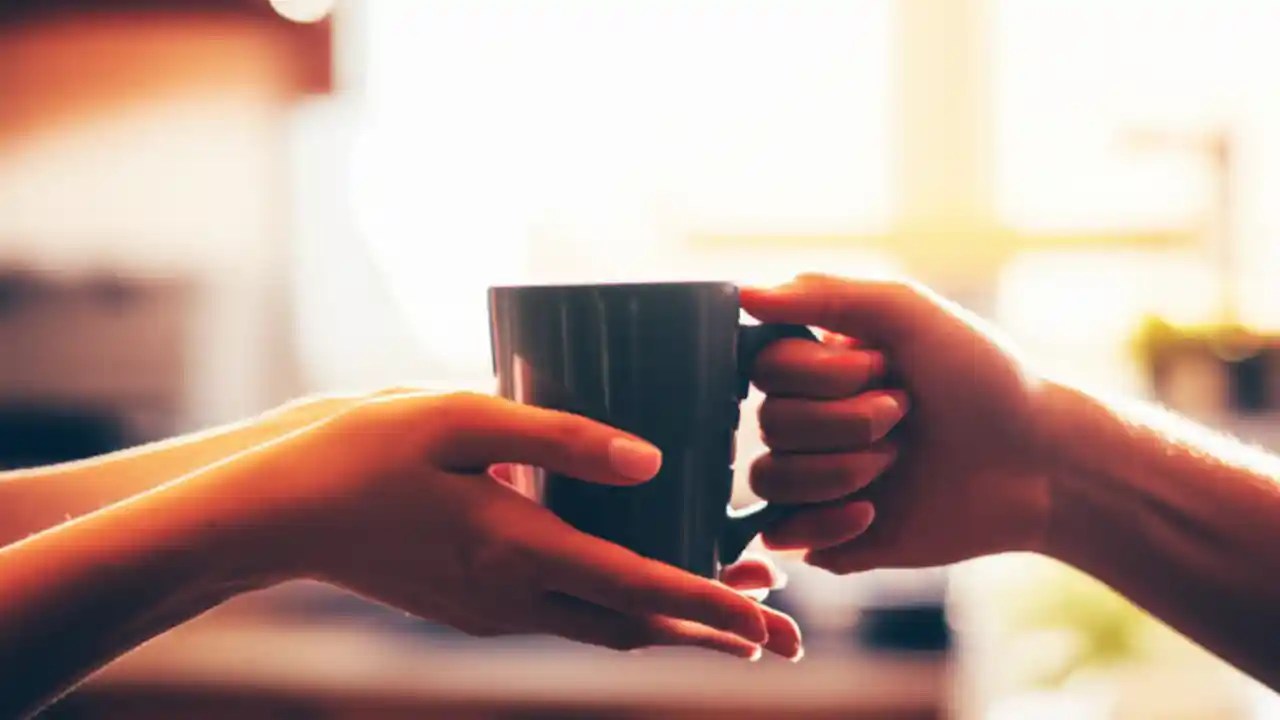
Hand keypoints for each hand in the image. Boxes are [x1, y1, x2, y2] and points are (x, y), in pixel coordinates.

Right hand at [236, 391, 801, 659]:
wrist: (280, 515)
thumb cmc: (363, 452)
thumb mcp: (459, 419)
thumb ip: (557, 436)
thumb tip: (650, 459)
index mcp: (515, 548)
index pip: (638, 589)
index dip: (713, 606)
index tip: (773, 620)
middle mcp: (511, 596)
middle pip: (634, 628)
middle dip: (712, 634)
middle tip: (782, 637)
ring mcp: (490, 611)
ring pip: (602, 629)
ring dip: (670, 626)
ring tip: (732, 613)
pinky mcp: (471, 608)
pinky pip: (565, 618)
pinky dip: (619, 611)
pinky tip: (638, 584)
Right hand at [741, 273, 1049, 572]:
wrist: (1037, 461)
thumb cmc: (982, 378)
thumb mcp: (908, 312)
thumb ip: (824, 295)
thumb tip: (743, 296)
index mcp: (818, 366)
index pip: (763, 368)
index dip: (820, 375)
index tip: (883, 368)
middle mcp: (809, 420)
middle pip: (769, 423)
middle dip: (846, 421)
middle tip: (906, 415)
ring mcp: (816, 480)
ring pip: (770, 479)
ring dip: (841, 470)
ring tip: (897, 462)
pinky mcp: (829, 535)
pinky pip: (781, 536)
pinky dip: (823, 524)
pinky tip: (872, 512)